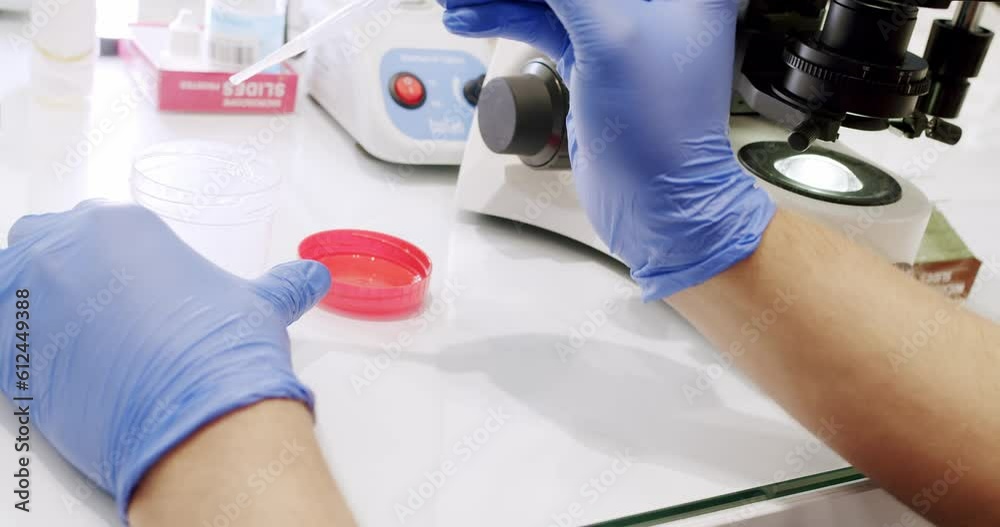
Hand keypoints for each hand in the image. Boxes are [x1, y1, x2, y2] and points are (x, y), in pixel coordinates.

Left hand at [0, 201, 330, 519]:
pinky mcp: (6, 351)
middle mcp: (67, 248)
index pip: (94, 227)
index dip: (108, 262)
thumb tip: (312, 279)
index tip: (124, 295)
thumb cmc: (223, 354)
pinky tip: (51, 367)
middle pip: (42, 245)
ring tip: (70, 342)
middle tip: (94, 316)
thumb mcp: (259, 306)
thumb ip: (282, 286)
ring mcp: (29, 297)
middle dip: (59, 272)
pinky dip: (13, 346)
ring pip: (8, 284)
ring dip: (31, 305)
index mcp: (121, 224)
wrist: (199, 417)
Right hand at [441, 0, 775, 298]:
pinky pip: (541, 23)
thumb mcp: (608, 37)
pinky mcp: (591, 59)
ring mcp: (618, 31)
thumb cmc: (658, 130)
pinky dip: (504, 19)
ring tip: (454, 3)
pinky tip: (470, 18)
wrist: (656, 202)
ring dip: (498, 1)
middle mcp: (653, 3)